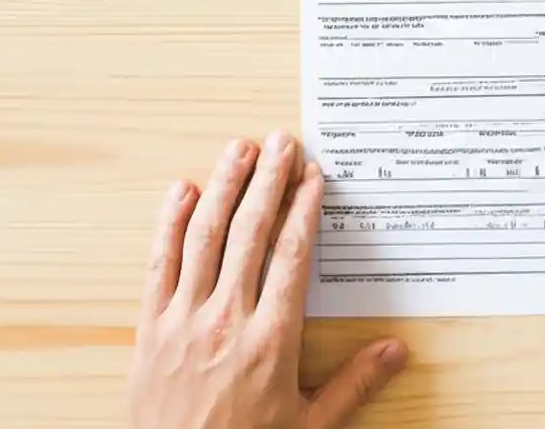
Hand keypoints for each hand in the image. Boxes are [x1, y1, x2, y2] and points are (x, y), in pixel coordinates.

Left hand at [128, 131, 407, 428]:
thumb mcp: (310, 424)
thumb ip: (353, 384)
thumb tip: (396, 352)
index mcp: (271, 340)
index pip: (291, 256)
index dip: (303, 209)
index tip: (313, 176)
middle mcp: (226, 320)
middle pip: (249, 233)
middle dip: (268, 181)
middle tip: (282, 142)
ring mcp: (182, 320)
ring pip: (203, 237)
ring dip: (223, 187)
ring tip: (239, 150)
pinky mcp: (149, 328)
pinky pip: (158, 264)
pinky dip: (169, 224)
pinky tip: (182, 192)